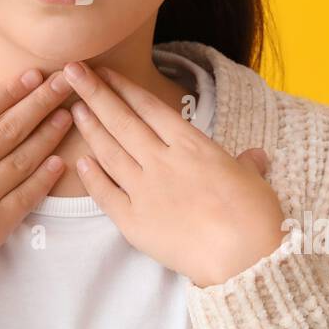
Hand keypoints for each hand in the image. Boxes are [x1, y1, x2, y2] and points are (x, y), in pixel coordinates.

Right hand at [0, 66, 74, 292]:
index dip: (5, 92)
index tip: (29, 74)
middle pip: (9, 128)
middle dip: (39, 102)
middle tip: (66, 80)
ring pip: (23, 157)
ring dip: (49, 133)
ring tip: (71, 113)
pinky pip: (26, 196)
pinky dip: (45, 178)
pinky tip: (62, 162)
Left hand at [61, 60, 286, 287]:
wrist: (244, 257)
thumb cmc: (254, 216)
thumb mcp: (253, 180)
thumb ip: (246, 164)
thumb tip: (256, 157)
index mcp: (191, 145)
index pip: (149, 107)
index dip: (124, 87)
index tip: (104, 72)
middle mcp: (162, 161)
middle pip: (121, 120)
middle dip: (94, 93)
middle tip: (72, 72)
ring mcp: (145, 190)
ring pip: (109, 152)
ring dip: (90, 128)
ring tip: (73, 109)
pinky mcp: (134, 222)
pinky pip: (105, 194)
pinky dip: (91, 177)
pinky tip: (79, 162)